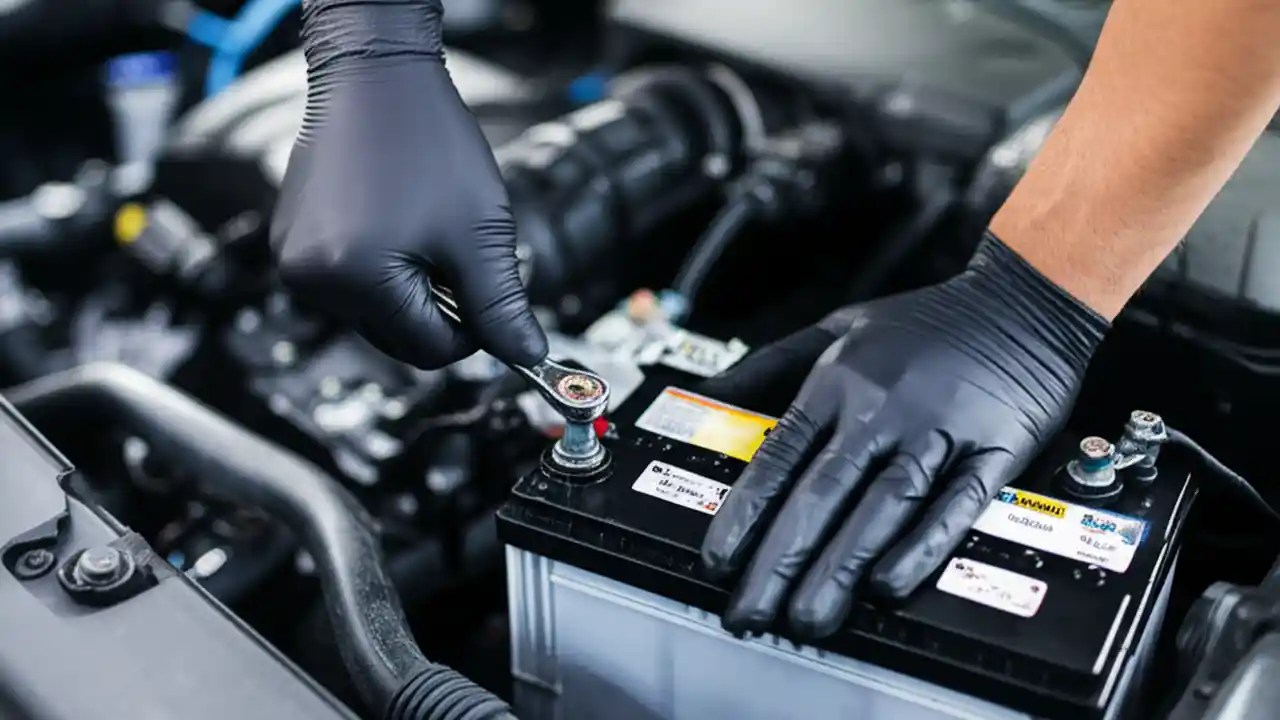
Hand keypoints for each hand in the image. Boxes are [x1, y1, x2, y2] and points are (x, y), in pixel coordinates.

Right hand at [271, 0, 545, 368]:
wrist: (378, 75)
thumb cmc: (427, 141)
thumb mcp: (479, 233)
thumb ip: (501, 304)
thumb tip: (525, 354)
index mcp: (351, 280)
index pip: (428, 349)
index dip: (471, 328)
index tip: (489, 290)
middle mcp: (309, 279)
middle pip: (398, 336)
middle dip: (438, 306)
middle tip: (459, 252)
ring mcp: (293, 260)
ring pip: (375, 311)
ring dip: (411, 287)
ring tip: (426, 229)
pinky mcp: (291, 241)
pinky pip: (349, 281)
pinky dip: (382, 266)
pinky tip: (397, 221)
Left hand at [699, 232, 1106, 639]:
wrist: (1021, 301)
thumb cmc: (923, 322)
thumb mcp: (836, 326)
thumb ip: (768, 364)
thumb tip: (703, 394)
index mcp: (838, 381)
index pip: (780, 456)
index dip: (745, 514)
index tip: (718, 560)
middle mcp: (882, 407)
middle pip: (822, 493)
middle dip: (780, 561)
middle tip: (750, 613)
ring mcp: (938, 430)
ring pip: (881, 507)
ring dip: (840, 568)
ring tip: (807, 617)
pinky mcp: (992, 451)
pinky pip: (954, 506)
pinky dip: (921, 546)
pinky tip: (888, 586)